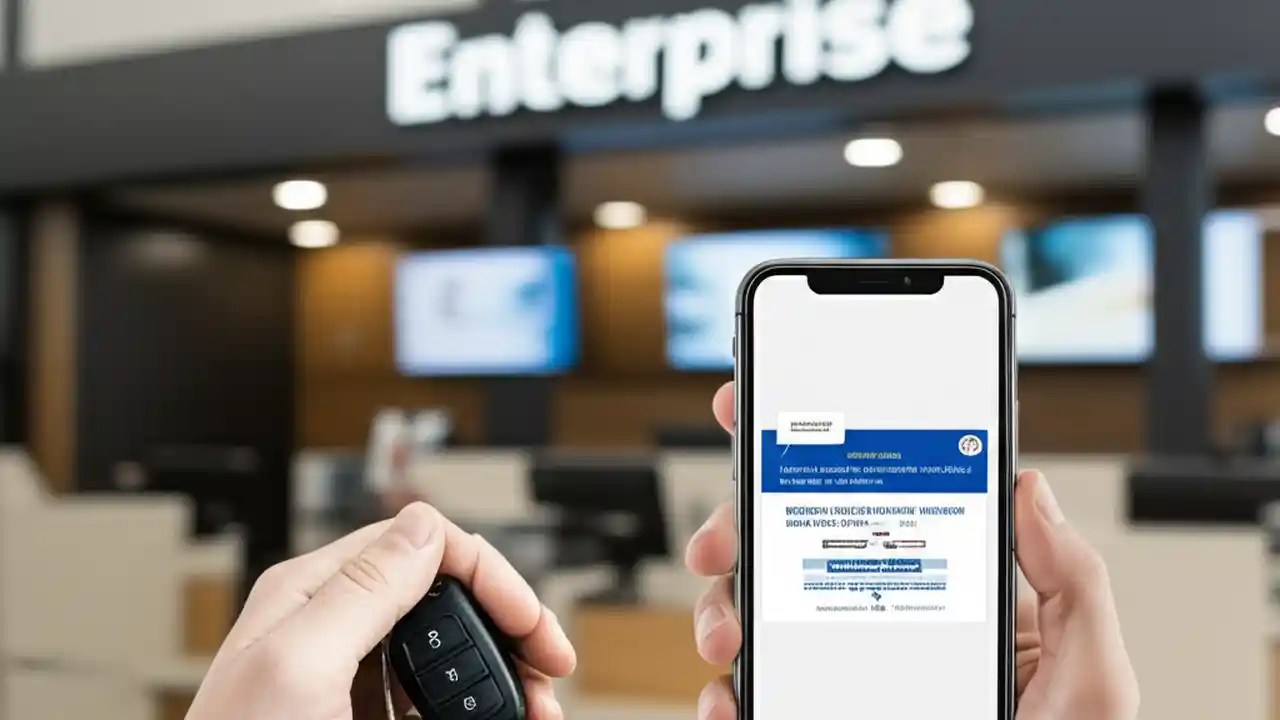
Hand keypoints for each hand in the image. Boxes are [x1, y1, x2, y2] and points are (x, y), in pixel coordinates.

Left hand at [188, 503, 575, 719]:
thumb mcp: (298, 665)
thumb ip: (361, 588)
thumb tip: (422, 526)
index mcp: (313, 595)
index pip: (423, 545)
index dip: (489, 576)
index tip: (529, 626)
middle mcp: (334, 629)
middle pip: (448, 596)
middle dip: (508, 627)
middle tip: (548, 670)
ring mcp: (349, 681)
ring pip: (449, 651)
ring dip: (501, 673)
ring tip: (533, 709)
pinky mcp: (361, 719)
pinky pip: (433, 701)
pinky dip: (477, 708)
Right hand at [686, 382, 1138, 719]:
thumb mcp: (1089, 678)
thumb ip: (1071, 584)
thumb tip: (1030, 489)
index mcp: (942, 594)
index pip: (876, 507)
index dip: (815, 457)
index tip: (766, 424)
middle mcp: (881, 622)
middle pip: (793, 551)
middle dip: (738, 532)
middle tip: (720, 542)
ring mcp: (839, 674)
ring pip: (757, 615)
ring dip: (721, 611)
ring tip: (728, 634)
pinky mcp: (810, 712)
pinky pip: (752, 693)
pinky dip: (722, 693)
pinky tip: (731, 697)